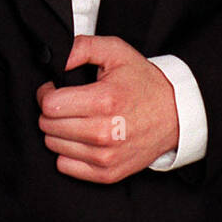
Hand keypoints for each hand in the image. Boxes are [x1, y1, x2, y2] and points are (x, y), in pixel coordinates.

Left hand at [36, 36, 177, 183]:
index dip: (47, 93)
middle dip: (51, 111)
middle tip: (66, 103)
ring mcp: (106, 156)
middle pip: (49, 126)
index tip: (55, 88)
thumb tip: (58, 59)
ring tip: (76, 118)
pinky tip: (81, 138)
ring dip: (59, 131)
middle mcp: (104, 132)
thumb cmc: (143, 82)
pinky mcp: (107, 173)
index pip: (50, 105)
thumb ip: (82, 48)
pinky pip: (65, 165)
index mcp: (105, 100)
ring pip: (54, 145)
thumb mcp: (116, 52)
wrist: (174, 114)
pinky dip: (67, 151)